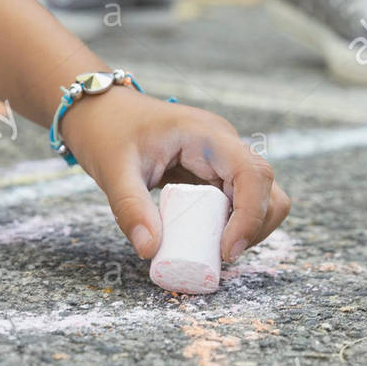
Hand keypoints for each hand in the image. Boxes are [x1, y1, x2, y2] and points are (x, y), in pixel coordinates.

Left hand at [60, 86, 290, 261]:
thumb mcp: (113, 170)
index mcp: (207, 135)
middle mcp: (224, 146)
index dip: (250, 216)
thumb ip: (130, 209)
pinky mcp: (212, 174)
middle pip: (267, 189)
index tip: (227, 250)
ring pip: (259, 198)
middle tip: (220, 255)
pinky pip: (235, 203)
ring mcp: (221, 160)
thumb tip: (150, 251)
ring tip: (210, 249)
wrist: (99, 110)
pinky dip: (228, 225)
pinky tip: (202, 238)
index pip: (253, 174)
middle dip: (255, 227)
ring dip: (245, 228)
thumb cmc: (107, 130)